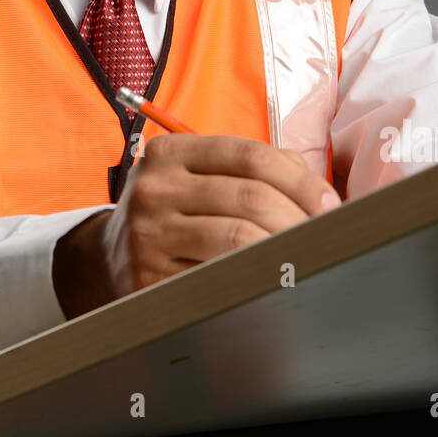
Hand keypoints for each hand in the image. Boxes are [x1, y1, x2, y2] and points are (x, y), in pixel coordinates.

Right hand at [53, 135, 341, 316]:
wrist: (105, 259)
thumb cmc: (173, 214)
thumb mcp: (197, 177)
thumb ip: (253, 172)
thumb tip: (321, 192)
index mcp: (170, 153)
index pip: (252, 156)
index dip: (302, 181)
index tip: (331, 206)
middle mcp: (154, 188)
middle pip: (251, 198)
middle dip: (301, 220)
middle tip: (327, 239)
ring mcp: (149, 235)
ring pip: (239, 240)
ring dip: (285, 252)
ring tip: (308, 260)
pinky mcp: (149, 280)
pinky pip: (220, 280)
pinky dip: (257, 282)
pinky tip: (274, 283)